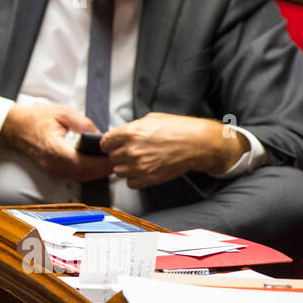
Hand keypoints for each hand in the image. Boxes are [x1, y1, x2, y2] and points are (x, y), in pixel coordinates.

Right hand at [0, 103, 115, 183]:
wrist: (15, 127)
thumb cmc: (34, 119)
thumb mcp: (61, 113)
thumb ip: (83, 123)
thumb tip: (99, 132)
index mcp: (55, 149)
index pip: (83, 163)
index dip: (101, 163)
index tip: (114, 157)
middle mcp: (53, 163)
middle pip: (85, 174)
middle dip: (103, 170)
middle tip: (118, 161)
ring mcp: (53, 169)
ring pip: (81, 178)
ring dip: (97, 173)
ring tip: (110, 163)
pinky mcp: (53, 170)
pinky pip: (74, 176)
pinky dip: (88, 173)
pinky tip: (96, 166)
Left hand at [101, 112, 248, 187]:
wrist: (197, 143)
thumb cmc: (178, 129)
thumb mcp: (150, 119)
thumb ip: (131, 128)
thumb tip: (119, 135)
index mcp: (130, 132)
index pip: (105, 143)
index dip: (109, 144)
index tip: (112, 145)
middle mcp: (132, 150)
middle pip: (111, 157)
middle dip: (119, 154)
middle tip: (131, 151)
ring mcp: (139, 166)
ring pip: (118, 171)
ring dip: (126, 167)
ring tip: (139, 160)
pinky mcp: (148, 178)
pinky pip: (130, 183)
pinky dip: (134, 178)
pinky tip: (144, 170)